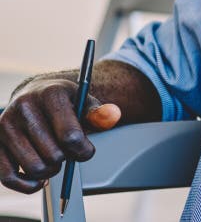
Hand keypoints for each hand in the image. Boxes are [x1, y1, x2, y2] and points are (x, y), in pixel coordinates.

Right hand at [0, 79, 120, 193]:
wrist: (36, 94)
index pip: (70, 135)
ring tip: (56, 159)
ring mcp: (6, 126)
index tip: (86, 150)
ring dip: (51, 171)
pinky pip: (8, 177)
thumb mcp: (85, 101)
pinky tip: (40, 180)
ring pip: (35, 167)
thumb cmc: (64, 101)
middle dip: (67, 158)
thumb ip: (100, 113)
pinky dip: (27, 185)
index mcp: (50, 94)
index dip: (84, 150)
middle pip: (54, 155)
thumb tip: (112, 116)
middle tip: (69, 151)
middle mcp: (24, 107)